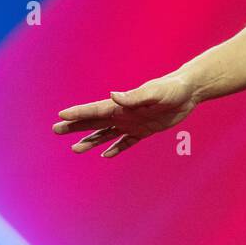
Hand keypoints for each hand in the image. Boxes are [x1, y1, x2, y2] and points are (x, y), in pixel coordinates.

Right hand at [53, 72, 199, 157]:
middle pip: (94, 121)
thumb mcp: (155, 92)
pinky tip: (105, 156)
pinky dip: (116, 148)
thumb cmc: (172, 89)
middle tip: (56, 129)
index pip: (96, 109)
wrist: (189, 91)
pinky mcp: (145, 130)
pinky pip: (127, 142)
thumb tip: (113, 95)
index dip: (78, 113)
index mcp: (123, 105)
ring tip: (75, 149)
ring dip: (91, 141)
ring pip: (106, 134)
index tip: (61, 116)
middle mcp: (124, 114)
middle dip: (75, 126)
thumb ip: (134, 96)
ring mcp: (133, 122)